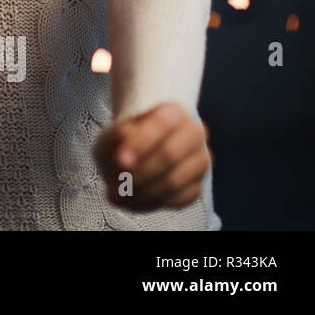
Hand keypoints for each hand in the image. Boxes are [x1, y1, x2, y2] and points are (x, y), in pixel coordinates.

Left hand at [96, 102, 211, 211]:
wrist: (141, 149)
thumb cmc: (126, 137)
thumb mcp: (114, 132)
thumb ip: (117, 141)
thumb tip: (122, 165)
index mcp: (173, 111)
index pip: (161, 124)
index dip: (140, 144)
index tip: (119, 161)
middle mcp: (194, 133)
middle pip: (170, 154)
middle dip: (139, 172)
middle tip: (114, 185)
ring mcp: (200, 160)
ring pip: (175, 181)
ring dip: (142, 192)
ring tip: (117, 195)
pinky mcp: (198, 186)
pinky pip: (178, 200)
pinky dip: (151, 203)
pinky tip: (131, 200)